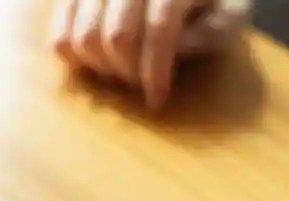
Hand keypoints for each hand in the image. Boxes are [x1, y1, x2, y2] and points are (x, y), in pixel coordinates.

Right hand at [50, 0, 248, 109]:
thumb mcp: (231, 12)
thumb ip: (215, 29)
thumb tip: (174, 47)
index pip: (160, 27)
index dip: (156, 69)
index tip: (157, 99)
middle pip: (117, 35)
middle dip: (129, 71)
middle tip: (139, 81)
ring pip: (84, 35)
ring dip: (102, 67)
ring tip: (120, 69)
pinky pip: (57, 34)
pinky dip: (71, 58)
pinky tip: (94, 61)